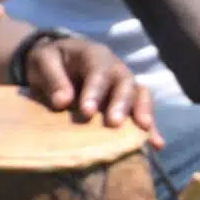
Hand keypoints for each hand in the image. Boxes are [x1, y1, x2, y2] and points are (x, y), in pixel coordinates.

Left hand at [20, 33, 154, 134]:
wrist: (58, 60)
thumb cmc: (50, 61)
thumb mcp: (43, 61)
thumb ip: (53, 78)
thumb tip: (63, 102)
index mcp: (94, 55)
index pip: (99, 71)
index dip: (95, 91)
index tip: (86, 112)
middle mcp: (115, 68)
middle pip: (125, 83)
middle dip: (121, 104)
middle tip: (114, 123)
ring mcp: (124, 84)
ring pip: (140, 95)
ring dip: (143, 113)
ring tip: (143, 133)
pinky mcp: (127, 101)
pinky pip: (142, 111)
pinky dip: (151, 127)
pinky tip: (156, 144)